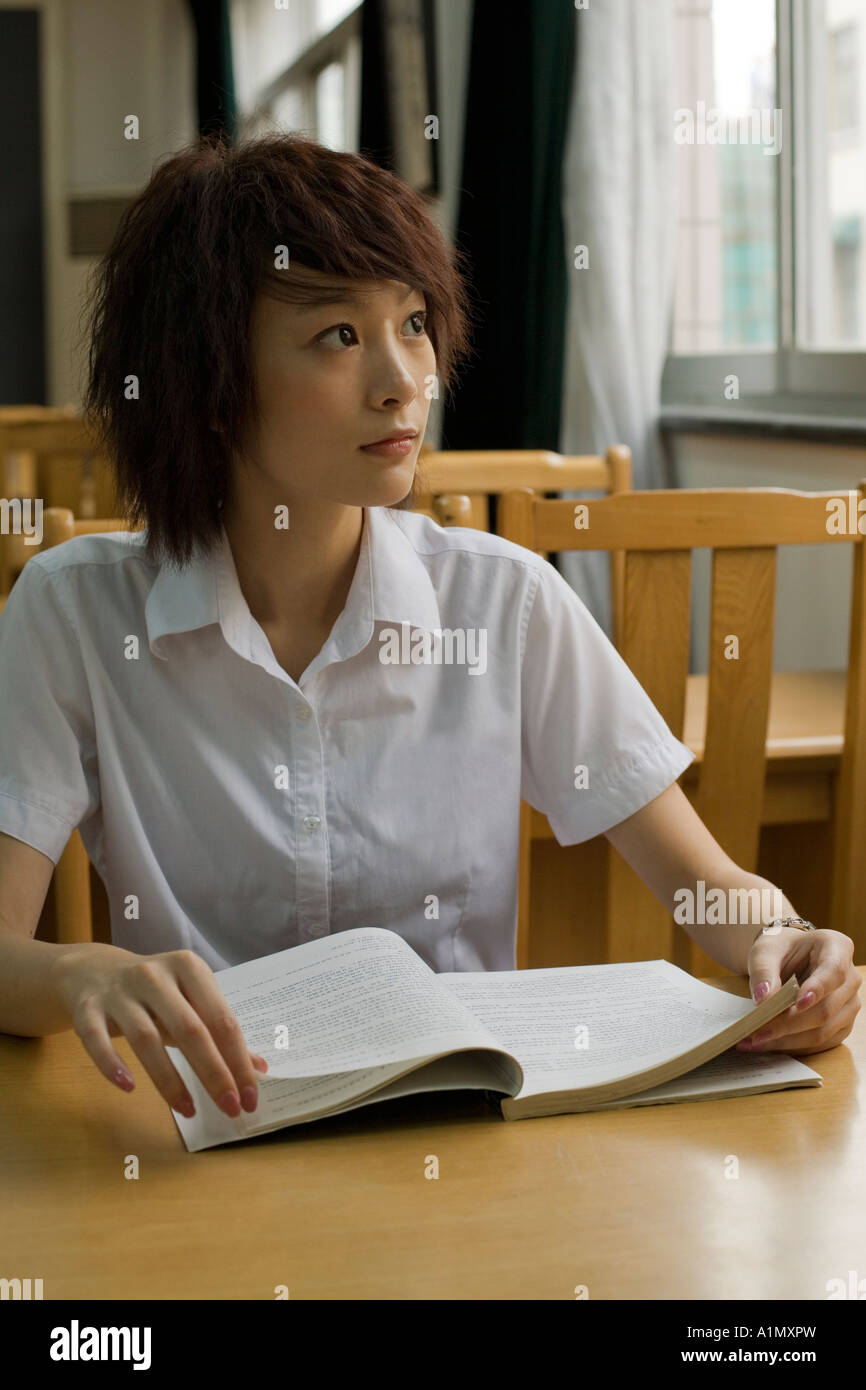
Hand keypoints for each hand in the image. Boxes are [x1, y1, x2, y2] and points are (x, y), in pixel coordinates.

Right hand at [52, 944, 267, 1118]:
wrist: (94, 971)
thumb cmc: (154, 994)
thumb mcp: (190, 1003)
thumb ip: (221, 1033)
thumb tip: (258, 1068)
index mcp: (189, 969)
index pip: (221, 1019)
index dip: (238, 1061)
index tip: (249, 1097)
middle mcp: (155, 976)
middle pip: (189, 1029)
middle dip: (213, 1072)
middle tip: (229, 1109)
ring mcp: (119, 991)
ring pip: (145, 1038)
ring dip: (169, 1079)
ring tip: (188, 1109)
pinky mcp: (87, 1009)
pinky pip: (96, 1040)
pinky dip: (111, 1064)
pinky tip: (129, 1088)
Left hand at [737, 927, 861, 1055]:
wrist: (790, 958)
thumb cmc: (781, 949)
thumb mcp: (766, 950)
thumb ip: (764, 970)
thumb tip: (764, 999)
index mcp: (837, 948)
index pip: (833, 971)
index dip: (817, 989)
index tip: (797, 1003)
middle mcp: (851, 978)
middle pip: (826, 1009)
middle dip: (788, 1024)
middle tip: (756, 1031)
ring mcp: (849, 1004)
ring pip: (823, 1031)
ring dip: (787, 1040)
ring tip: (754, 1040)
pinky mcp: (841, 1025)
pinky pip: (820, 1043)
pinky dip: (792, 1046)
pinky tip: (768, 1044)